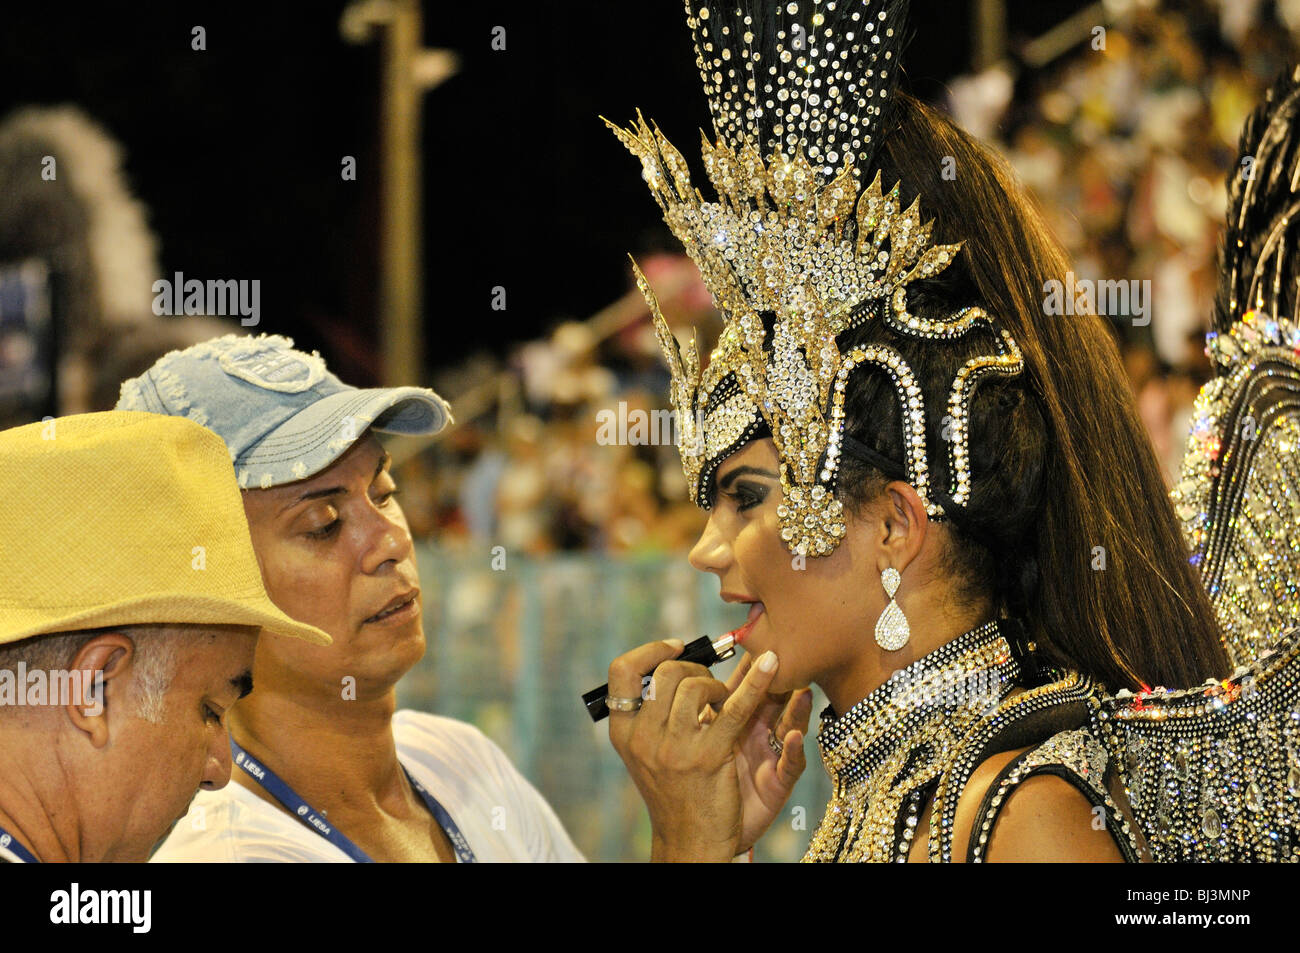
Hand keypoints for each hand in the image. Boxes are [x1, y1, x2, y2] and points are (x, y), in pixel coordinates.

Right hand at [606, 639, 789, 861]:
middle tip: (709, 683)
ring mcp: (674, 748)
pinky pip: (735, 708)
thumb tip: (672, 662)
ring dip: (716, 684)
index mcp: (624, 733)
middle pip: (667, 673)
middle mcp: (643, 739)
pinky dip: (756, 682)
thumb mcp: (647, 754)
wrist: (691, 842)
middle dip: (694, 669)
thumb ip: (653, 714)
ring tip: (724, 699)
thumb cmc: (673, 793)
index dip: (650, 651)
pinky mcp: (710, 756)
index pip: (622, 672)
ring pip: (695, 685)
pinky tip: (771, 664)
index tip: (675, 647)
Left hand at [716, 653, 811, 851]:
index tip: (754, 647)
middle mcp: (756, 736)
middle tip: (770, 664)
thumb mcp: (701, 744)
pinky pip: (791, 762)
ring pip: (788, 723)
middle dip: (774, 681)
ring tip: (798, 688)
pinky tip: (793, 735)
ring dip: (793, 706)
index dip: (752, 667)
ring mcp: (770, 759)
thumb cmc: (701, 788)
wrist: (705, 839)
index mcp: (737, 723)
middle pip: (772, 698)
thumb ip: (708, 710)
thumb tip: (688, 670)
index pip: (747, 686)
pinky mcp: (779, 785)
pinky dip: (793, 748)